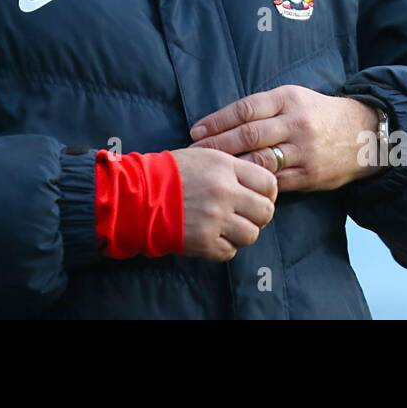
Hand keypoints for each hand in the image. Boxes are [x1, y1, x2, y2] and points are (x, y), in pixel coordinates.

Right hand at [169, 147, 276, 261]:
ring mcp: (215, 218)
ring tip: (226, 227)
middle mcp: (224, 192)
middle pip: (266, 212)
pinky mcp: (204, 241)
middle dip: (258, 216)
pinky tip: (210, 236)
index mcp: (225, 167)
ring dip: (241, 233)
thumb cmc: (168, 173)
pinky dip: (223, 247)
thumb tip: (257, 182)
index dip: (267, 193)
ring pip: (251, 234)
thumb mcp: (203, 156)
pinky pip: (230, 251)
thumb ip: (232, 167)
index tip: (258, 197)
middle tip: (244, 215)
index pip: (269, 183)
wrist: (137, 195)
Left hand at [187, 85, 382, 192]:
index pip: (245, 109)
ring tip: (211, 172)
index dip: (217, 121)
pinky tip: (236, 186)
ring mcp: (303, 150)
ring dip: (231, 167)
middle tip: (193, 154)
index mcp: (288, 99)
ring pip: (259, 160)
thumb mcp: (294, 98)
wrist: (363, 134)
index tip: (196, 132)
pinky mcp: (309, 175)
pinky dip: (253, 183)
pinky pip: (275, 181)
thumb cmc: (318, 114)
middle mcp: (295, 123)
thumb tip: (220, 122)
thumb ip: (263, 108)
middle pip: (248, 135)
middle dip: (216, 146)